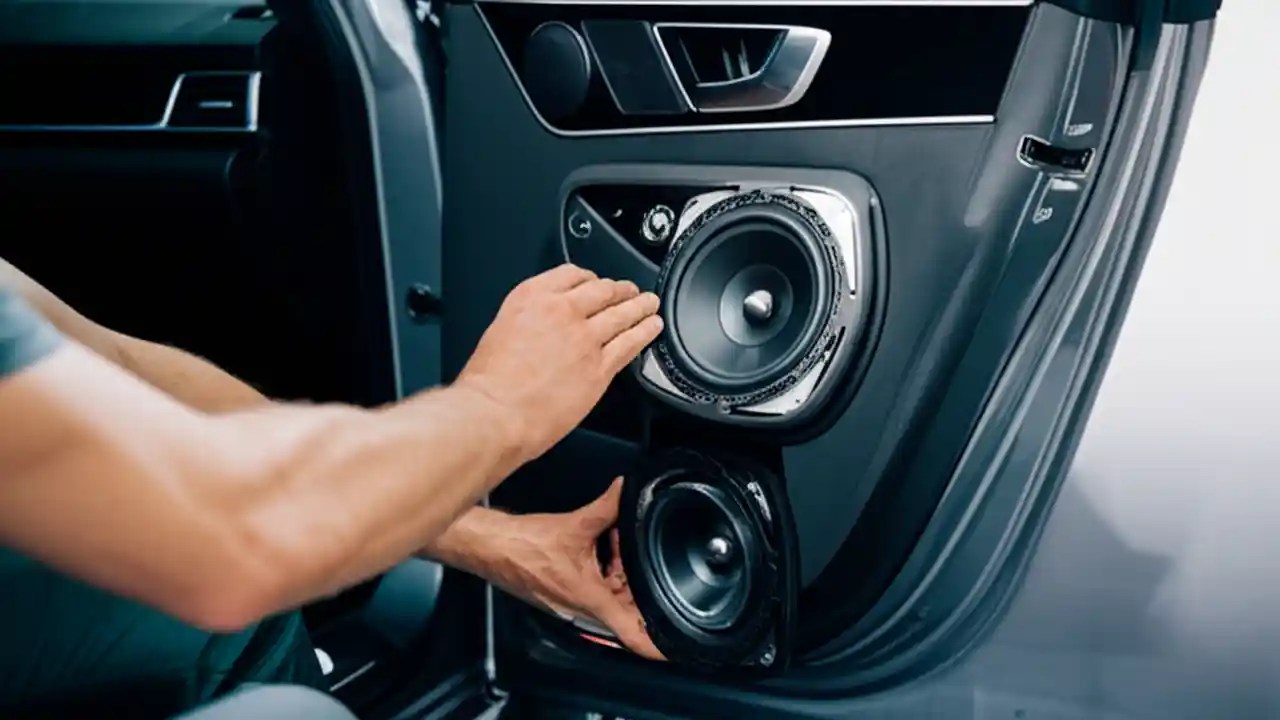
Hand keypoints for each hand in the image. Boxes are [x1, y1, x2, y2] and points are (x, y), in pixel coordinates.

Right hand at [455, 265, 661, 463]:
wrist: (496, 412)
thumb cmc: (489, 382)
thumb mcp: (502, 330)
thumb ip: (530, 321)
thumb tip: (545, 327)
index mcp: (533, 297)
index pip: (571, 274)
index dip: (590, 278)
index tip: (595, 282)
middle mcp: (562, 310)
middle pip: (602, 290)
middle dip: (619, 290)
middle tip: (629, 291)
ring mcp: (585, 338)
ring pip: (622, 313)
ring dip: (640, 306)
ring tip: (650, 304)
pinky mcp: (600, 367)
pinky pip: (630, 343)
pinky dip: (645, 332)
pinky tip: (652, 328)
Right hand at [482, 479, 664, 660]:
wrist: (491, 547)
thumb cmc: (522, 547)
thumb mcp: (576, 524)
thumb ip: (607, 507)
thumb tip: (625, 491)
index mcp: (590, 599)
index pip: (631, 634)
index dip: (654, 645)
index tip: (672, 649)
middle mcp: (581, 609)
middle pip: (625, 611)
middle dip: (639, 589)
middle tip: (650, 566)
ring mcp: (570, 605)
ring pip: (609, 598)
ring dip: (620, 575)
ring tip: (620, 546)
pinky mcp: (562, 595)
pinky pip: (594, 589)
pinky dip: (603, 571)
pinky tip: (602, 548)